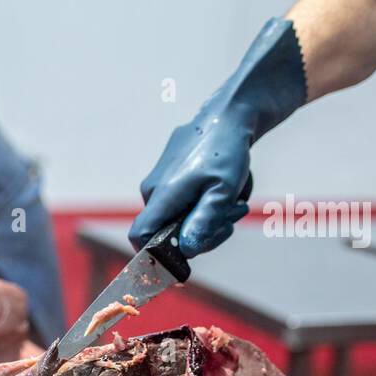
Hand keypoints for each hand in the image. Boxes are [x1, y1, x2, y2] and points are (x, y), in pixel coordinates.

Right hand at [128, 109, 252, 257]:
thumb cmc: (226, 151)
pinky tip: (223, 189)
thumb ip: (204, 222)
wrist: (228, 115)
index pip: (140, 236)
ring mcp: (159, 183)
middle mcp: (153, 191)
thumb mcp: (223, 190)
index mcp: (161, 195)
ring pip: (179, 217)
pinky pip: (183, 203)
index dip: (154, 255)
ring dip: (208, 217)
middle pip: (168, 232)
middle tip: (232, 218)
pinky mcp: (169, 177)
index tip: (182, 260)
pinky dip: (204, 203)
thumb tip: (187, 250)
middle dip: (202, 232)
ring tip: (235, 200)